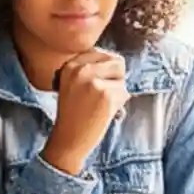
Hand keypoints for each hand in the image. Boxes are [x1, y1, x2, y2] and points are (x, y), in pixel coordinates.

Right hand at [41, 49, 128, 174]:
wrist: (69, 140)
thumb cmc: (74, 115)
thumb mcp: (72, 84)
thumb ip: (90, 69)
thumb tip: (119, 61)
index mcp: (70, 65)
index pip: (103, 53)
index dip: (107, 71)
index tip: (98, 86)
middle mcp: (80, 69)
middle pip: (117, 62)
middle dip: (116, 79)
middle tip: (103, 96)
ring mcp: (93, 81)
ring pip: (122, 79)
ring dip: (118, 94)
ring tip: (101, 106)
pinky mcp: (106, 94)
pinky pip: (125, 93)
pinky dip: (120, 105)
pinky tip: (105, 114)